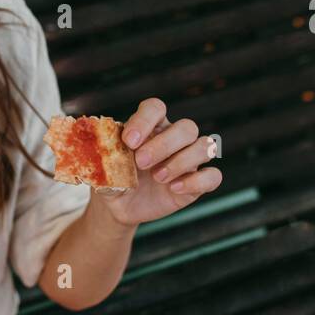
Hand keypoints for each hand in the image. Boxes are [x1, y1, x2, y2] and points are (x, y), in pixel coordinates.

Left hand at [96, 97, 221, 227]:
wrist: (120, 206)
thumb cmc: (114, 179)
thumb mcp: (103, 168)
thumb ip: (103, 158)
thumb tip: (101, 149)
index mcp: (150, 127)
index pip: (156, 108)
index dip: (145, 121)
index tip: (128, 141)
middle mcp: (174, 139)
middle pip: (186, 127)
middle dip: (164, 145)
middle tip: (141, 163)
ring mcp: (189, 160)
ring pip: (206, 146)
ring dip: (182, 161)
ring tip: (158, 177)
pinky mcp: (197, 183)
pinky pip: (213, 176)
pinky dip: (197, 181)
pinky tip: (174, 188)